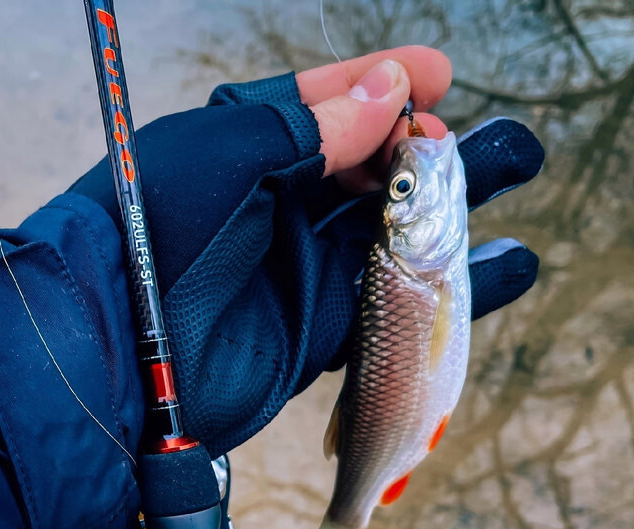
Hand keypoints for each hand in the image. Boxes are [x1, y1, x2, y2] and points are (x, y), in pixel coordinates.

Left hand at [71, 48, 542, 456]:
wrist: (119, 349)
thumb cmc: (156, 233)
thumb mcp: (227, 152)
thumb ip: (310, 125)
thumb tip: (389, 92)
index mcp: (245, 151)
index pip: (327, 106)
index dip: (383, 85)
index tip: (438, 74)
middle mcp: (277, 207)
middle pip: (369, 167)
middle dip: (423, 145)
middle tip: (459, 137)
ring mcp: (300, 269)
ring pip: (391, 229)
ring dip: (451, 204)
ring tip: (513, 165)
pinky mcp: (319, 329)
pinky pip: (396, 302)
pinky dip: (454, 287)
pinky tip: (509, 261)